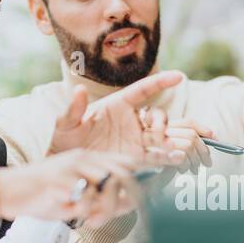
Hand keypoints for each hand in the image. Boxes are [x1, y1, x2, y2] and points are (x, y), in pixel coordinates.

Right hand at [0, 150, 138, 227]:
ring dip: (106, 208)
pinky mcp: (59, 180)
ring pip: (107, 186)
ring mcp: (71, 167)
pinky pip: (85, 198)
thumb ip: (103, 201)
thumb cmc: (43, 196)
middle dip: (125, 199)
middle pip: (122, 175)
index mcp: (89, 159)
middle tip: (114, 214)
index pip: (127, 163)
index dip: (141, 179)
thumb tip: (130, 206)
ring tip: (93, 219)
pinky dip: (85, 212)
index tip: (143, 198)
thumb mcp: (78, 199)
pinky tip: (75, 214)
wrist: (7, 192)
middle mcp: (83, 159)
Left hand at [49, 70, 187, 163]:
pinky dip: (169, 157)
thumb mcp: (66, 124)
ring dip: (170, 140)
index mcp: (118, 105)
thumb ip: (73, 109)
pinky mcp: (138, 159)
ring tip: (172, 147)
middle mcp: (132, 121)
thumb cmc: (65, 140)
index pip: (144, 90)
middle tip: (160, 131)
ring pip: (162, 136)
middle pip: (157, 116)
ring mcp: (137, 140)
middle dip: (163, 121)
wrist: (66, 166)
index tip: (178, 76)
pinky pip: (158, 156)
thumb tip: (78, 90)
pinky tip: (176, 160)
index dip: (161, 82)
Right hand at [138, 110, 213, 173]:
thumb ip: (189, 143)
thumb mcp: (177, 152)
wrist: (145, 184)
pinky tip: (183, 170)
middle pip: (191, 134)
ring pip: (189, 144)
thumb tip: (212, 137)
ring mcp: (157, 142)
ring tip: (194, 169)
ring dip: (196, 159)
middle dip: (204, 149)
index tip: (214, 138)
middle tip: (207, 162)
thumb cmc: (161, 169)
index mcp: (165, 128)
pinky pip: (182, 156)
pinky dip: (186, 164)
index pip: (188, 122)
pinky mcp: (157, 155)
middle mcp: (160, 132)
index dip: (203, 129)